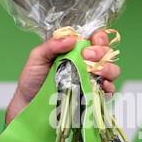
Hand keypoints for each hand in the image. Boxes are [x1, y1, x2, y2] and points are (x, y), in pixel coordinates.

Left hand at [5, 28, 121, 124]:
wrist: (28, 103)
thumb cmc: (32, 80)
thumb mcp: (37, 58)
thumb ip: (51, 45)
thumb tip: (71, 39)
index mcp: (76, 50)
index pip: (96, 38)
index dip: (99, 37)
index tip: (91, 41)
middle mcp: (87, 63)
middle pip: (107, 52)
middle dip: (101, 51)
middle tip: (87, 56)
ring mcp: (92, 79)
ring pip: (112, 69)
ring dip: (107, 68)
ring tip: (94, 70)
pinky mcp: (93, 94)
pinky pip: (109, 89)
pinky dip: (109, 86)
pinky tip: (101, 85)